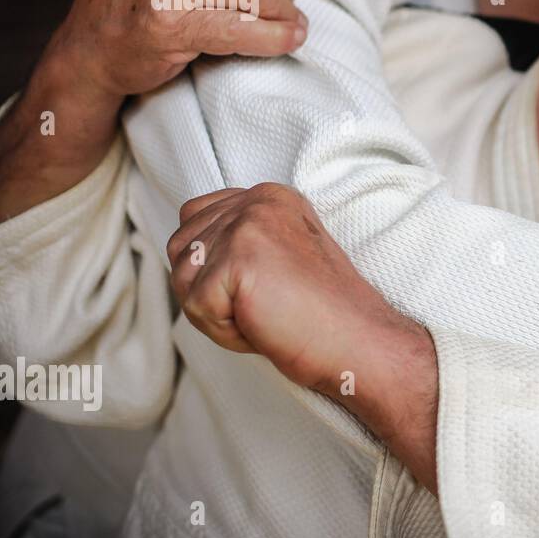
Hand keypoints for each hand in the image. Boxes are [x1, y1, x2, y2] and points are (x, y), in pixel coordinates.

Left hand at [166, 182, 408, 389]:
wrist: (358, 340)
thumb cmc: (321, 313)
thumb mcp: (278, 257)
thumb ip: (236, 239)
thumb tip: (185, 253)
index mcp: (268, 197)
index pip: (195, 218)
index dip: (212, 266)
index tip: (263, 286)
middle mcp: (256, 201)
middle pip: (181, 250)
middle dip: (209, 291)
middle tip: (264, 305)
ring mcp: (247, 226)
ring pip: (181, 278)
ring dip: (214, 312)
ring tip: (263, 314)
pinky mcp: (239, 258)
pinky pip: (195, 307)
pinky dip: (223, 331)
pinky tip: (263, 325)